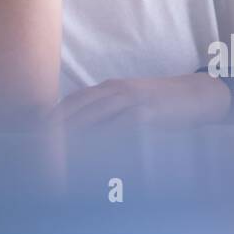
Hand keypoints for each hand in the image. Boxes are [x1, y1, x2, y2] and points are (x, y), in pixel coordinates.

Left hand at [44, 74, 230, 132]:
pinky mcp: (149, 113)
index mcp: (111, 87)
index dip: (57, 111)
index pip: (77, 98)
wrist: (193, 96)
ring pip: (99, 113)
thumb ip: (108, 110)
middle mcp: (118, 90)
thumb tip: (85, 130)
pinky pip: (123, 124)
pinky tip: (96, 146)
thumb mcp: (130, 101)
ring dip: (78, 129)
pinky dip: (108, 134)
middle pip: (82, 104)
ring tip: (61, 144)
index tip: (40, 126)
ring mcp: (133, 100)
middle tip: (42, 137)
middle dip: (60, 121)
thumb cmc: (159, 104)